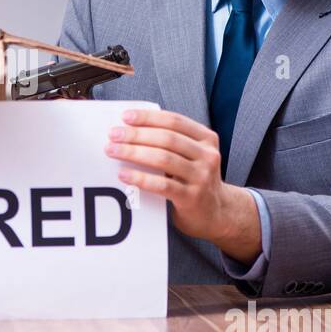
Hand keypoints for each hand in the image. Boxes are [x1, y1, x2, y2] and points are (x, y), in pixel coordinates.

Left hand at [104, 108, 262, 262]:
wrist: (217, 214)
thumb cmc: (195, 180)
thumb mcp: (193, 156)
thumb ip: (173, 142)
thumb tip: (131, 128)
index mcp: (207, 139)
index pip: (174, 121)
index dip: (148, 117)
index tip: (125, 117)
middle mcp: (207, 155)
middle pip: (167, 138)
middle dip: (136, 134)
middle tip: (113, 135)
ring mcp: (202, 177)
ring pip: (163, 159)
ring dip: (134, 152)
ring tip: (112, 151)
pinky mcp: (192, 197)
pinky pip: (162, 185)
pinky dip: (140, 178)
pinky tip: (124, 174)